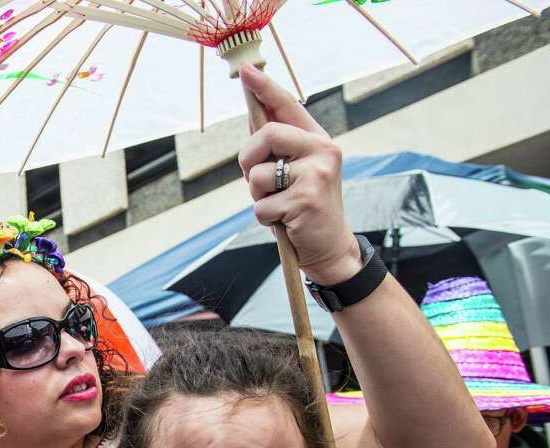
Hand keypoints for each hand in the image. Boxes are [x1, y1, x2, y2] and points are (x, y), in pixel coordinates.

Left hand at [237, 64, 360, 286]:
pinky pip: (262, 206)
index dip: (264, 88)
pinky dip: (265, 219)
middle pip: (266, 135)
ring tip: (278, 205)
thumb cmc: (303, 207)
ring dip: (257, 196)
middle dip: (248, 159)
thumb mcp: (293, 172)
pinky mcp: (306, 201)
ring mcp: (316, 175)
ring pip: (258, 176)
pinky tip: (285, 222)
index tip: (245, 70)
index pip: (287, 106)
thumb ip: (275, 146)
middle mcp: (322, 150)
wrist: (330, 248)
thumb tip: (252, 111)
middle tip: (257, 180)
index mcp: (317, 139)